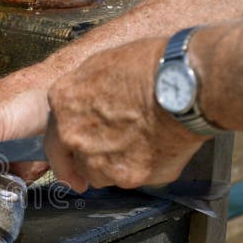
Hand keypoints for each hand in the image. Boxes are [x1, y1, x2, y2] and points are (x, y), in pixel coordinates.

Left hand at [44, 37, 207, 191]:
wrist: (188, 84)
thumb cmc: (152, 65)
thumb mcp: (104, 63)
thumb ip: (84, 89)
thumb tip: (84, 101)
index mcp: (63, 102)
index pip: (54, 131)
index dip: (66, 141)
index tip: (70, 152)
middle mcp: (73, 136)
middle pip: (71, 160)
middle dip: (80, 165)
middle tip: (89, 171)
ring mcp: (99, 160)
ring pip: (99, 175)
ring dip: (112, 168)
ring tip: (137, 147)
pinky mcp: (129, 177)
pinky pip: (130, 179)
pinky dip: (141, 170)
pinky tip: (157, 150)